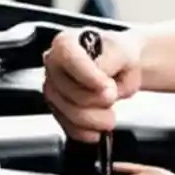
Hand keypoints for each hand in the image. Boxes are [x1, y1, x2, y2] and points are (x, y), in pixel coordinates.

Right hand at [42, 27, 143, 142]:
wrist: (121, 66)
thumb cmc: (117, 54)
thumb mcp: (122, 50)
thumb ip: (110, 62)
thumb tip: (101, 82)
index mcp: (66, 43)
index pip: (68, 58)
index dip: (88, 75)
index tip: (107, 87)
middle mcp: (53, 65)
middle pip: (70, 92)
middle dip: (98, 99)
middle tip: (114, 93)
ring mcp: (53, 89)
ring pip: (70, 112)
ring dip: (96, 118)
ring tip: (110, 112)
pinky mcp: (57, 110)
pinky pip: (69, 128)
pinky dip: (88, 131)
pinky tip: (99, 127)